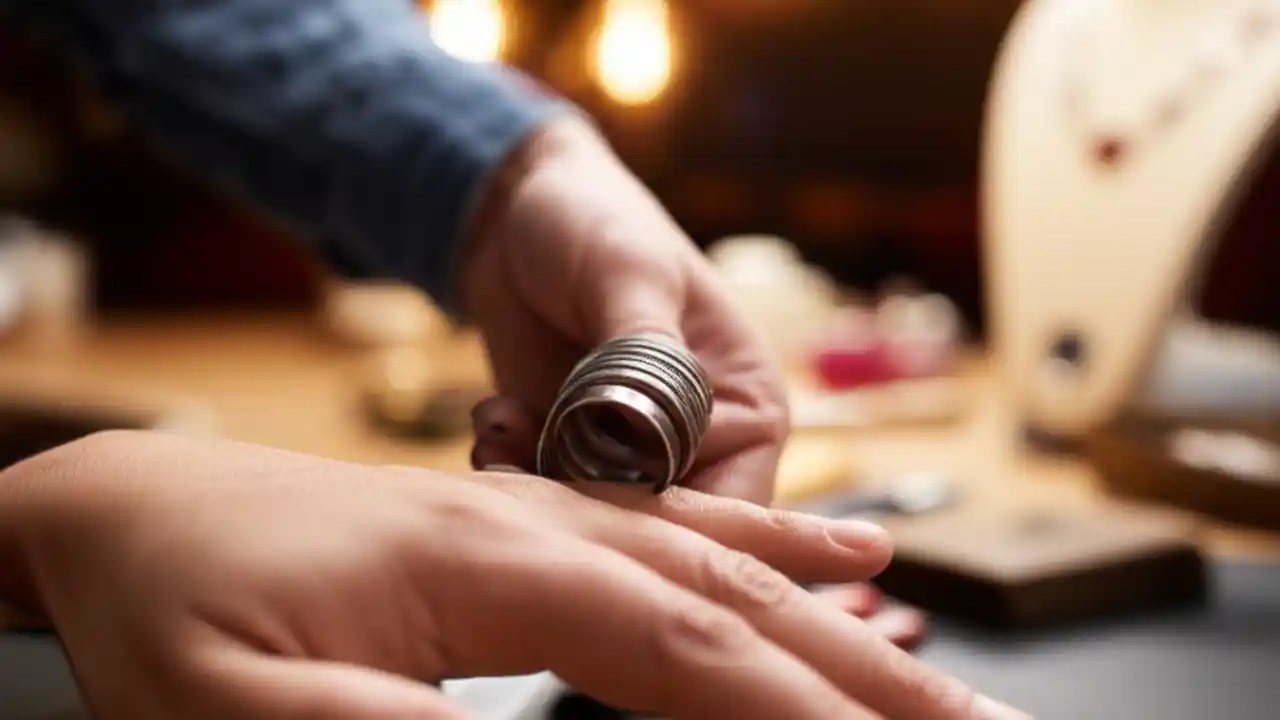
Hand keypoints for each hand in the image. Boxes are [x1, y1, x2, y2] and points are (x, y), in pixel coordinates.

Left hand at [0, 431, 1025, 718]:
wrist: (133, 505)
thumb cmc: (180, 605)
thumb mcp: (249, 708)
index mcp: (495, 565)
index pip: (686, 649)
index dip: (798, 713)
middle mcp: (547, 526)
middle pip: (739, 597)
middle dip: (866, 672)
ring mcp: (550, 515)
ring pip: (729, 559)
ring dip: (841, 614)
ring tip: (935, 659)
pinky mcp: (536, 519)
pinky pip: (683, 526)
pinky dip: (776, 541)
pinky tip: (834, 556)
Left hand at [462, 117, 786, 504]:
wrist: (513, 212)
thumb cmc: (595, 223)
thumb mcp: (627, 275)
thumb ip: (644, 354)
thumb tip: (651, 430)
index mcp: (749, 409)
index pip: (733, 510)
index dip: (668, 523)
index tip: (593, 491)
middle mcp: (703, 447)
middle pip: (663, 533)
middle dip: (590, 506)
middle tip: (528, 449)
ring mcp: (631, 457)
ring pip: (597, 524)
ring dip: (542, 488)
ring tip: (506, 423)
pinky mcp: (569, 456)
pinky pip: (547, 501)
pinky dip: (513, 473)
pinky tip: (496, 418)